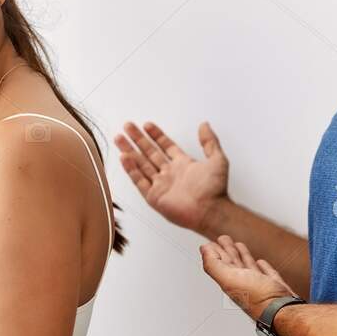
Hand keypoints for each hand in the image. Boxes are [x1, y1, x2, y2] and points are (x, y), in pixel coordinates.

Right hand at [115, 120, 229, 231]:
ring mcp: (161, 185)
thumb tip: (205, 125)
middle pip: (149, 153)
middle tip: (127, 126)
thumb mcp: (217, 159)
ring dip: (130, 151)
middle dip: (138, 139)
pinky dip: (131, 170)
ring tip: (119, 138)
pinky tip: (124, 158)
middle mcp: (170, 173)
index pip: (165, 146)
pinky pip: (139, 181)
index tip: (147, 125)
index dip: (156, 135)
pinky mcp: (154, 197)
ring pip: (141, 164)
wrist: (210, 210)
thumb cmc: (216, 190)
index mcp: (183, 164)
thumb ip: (210, 141)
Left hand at [200, 235, 293, 319]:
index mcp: (230, 281)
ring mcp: (259, 285)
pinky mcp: (274, 286)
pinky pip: (266, 273)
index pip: (219, 263)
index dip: (215, 252)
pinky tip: (261, 262)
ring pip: (248, 267)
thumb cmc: (257, 297)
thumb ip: (213, 263)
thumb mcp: (228, 277)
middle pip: (232, 264)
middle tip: (223, 239)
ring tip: (238, 245)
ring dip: (242, 255)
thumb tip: (203, 249)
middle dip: (227, 250)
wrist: (281, 310)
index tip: (211, 242)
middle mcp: (243, 283)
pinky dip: (263, 266)